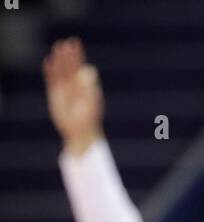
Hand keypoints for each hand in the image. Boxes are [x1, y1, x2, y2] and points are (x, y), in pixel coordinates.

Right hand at [43, 38, 102, 154]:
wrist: (80, 132)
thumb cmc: (90, 118)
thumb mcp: (92, 101)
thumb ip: (91, 86)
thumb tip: (89, 69)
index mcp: (84, 84)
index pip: (80, 65)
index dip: (78, 54)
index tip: (76, 43)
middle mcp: (73, 83)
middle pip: (69, 65)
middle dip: (68, 54)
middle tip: (66, 43)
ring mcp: (63, 88)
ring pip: (60, 70)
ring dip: (58, 59)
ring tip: (57, 47)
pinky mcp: (54, 94)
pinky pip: (51, 79)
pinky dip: (49, 71)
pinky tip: (47, 61)